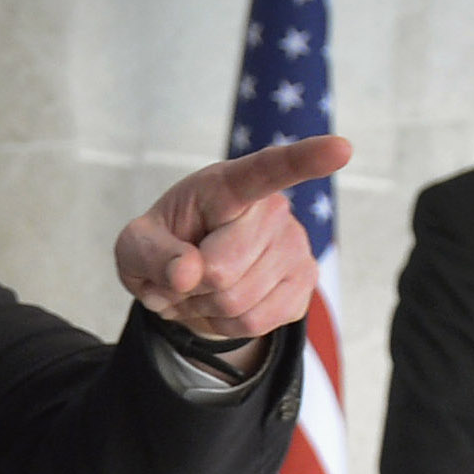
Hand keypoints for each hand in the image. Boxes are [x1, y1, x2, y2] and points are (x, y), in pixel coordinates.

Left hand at [114, 133, 350, 345]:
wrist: (188, 280)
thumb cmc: (162, 247)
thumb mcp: (133, 246)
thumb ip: (150, 254)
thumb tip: (189, 273)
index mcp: (228, 184)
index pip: (268, 170)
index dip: (305, 160)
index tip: (341, 148)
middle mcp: (272, 210)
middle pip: (221, 271)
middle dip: (187, 286)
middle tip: (182, 273)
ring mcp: (295, 246)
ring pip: (238, 303)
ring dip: (203, 307)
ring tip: (200, 287)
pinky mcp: (304, 284)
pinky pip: (254, 323)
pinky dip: (224, 325)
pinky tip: (222, 302)